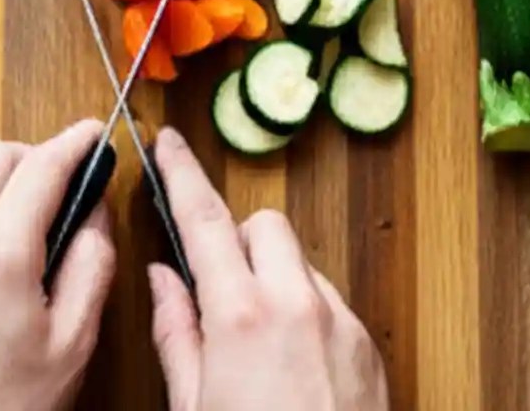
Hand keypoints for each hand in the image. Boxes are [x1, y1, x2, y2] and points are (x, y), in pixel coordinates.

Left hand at [0, 120, 115, 410]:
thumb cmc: (6, 408)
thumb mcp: (74, 338)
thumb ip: (92, 261)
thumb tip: (94, 210)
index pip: (41, 167)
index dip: (74, 142)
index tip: (92, 133)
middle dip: (34, 157)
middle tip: (67, 185)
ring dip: (3, 189)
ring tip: (35, 234)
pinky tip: (0, 261)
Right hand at [148, 128, 388, 410]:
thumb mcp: (193, 406)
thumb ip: (177, 332)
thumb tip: (162, 279)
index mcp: (240, 316)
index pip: (205, 219)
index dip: (182, 174)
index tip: (169, 144)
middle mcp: (297, 304)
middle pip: (263, 225)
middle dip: (235, 241)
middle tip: (214, 287)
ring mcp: (339, 321)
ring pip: (298, 264)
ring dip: (271, 279)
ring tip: (252, 341)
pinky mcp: (367, 344)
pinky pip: (328, 301)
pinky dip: (303, 313)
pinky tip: (290, 364)